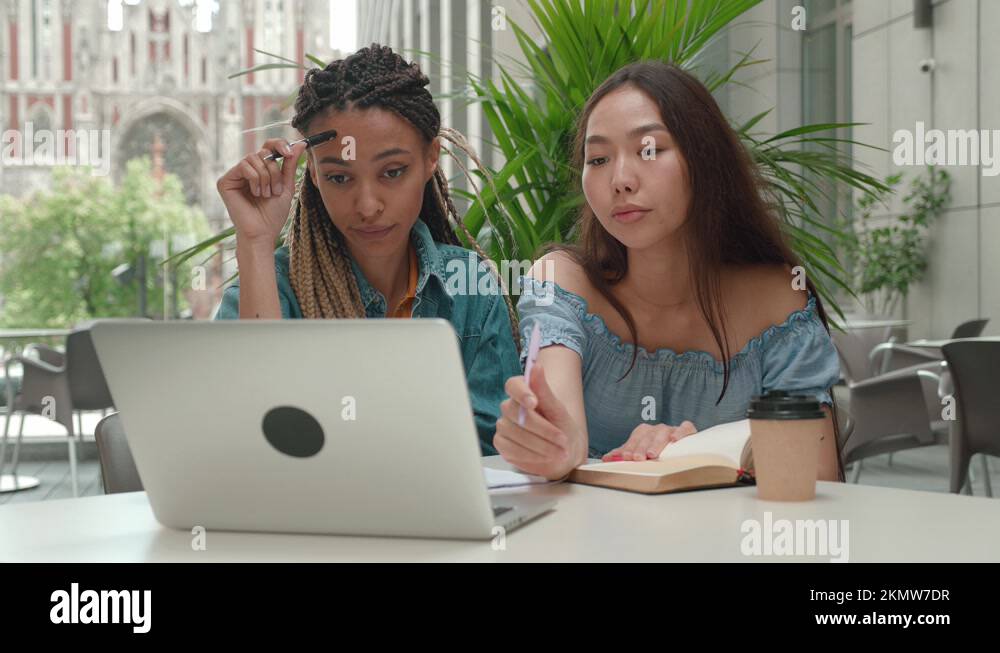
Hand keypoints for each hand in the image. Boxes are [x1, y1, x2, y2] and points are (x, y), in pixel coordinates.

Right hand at [216, 138, 307, 245]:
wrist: (263, 232)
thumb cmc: (274, 213)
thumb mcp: (286, 185)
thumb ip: (290, 164)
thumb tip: (301, 143)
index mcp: (261, 169)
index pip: (268, 146)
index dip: (279, 144)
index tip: (290, 152)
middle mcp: (247, 169)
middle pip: (262, 152)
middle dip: (274, 170)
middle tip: (276, 190)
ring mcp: (235, 175)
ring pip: (253, 158)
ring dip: (265, 177)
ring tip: (265, 195)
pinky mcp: (225, 181)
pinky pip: (243, 166)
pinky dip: (254, 179)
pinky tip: (255, 193)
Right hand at [494, 361, 580, 479]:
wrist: (563, 452)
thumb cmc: (562, 427)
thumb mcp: (558, 410)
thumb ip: (545, 390)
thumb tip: (536, 365)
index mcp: (522, 392)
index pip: (513, 385)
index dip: (521, 392)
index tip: (534, 402)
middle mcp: (509, 407)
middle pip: (515, 413)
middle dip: (542, 429)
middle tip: (563, 440)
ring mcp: (503, 425)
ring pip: (514, 433)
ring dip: (540, 445)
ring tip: (560, 452)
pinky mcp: (501, 444)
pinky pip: (511, 449)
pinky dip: (531, 455)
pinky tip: (545, 457)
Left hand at [601, 420, 696, 461]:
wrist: (682, 445)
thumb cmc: (657, 449)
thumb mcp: (639, 450)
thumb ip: (624, 453)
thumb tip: (606, 458)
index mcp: (644, 432)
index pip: (635, 438)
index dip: (629, 447)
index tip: (625, 457)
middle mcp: (657, 429)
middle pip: (648, 437)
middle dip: (641, 448)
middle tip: (637, 458)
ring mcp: (671, 429)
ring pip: (663, 433)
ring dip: (656, 443)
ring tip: (652, 454)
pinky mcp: (687, 430)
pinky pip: (685, 428)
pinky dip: (679, 432)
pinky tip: (674, 440)